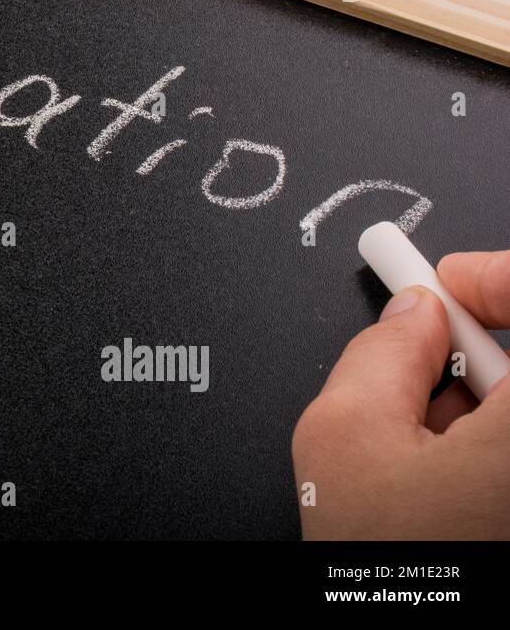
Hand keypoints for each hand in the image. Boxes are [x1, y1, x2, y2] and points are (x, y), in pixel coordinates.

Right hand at [293, 250, 509, 538]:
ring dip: (481, 397)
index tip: (448, 280)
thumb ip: (379, 350)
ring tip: (422, 433)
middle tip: (421, 344)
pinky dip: (488, 438)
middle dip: (474, 342)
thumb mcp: (346, 437)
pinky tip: (446, 470)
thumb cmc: (385, 566)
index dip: (496, 275)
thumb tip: (408, 313)